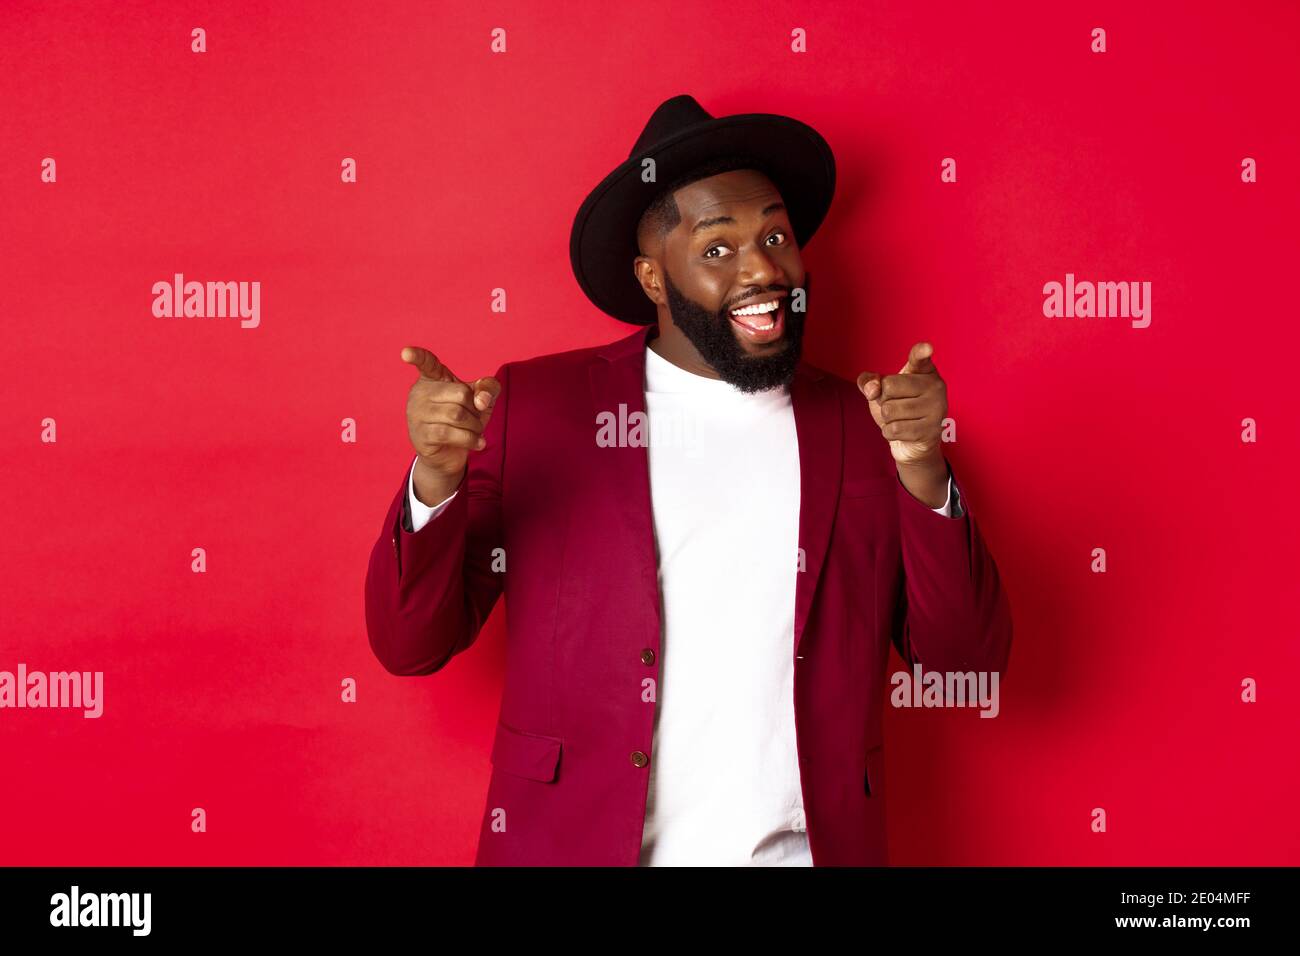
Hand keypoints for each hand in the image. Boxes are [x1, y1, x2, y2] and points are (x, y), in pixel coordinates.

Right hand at [401, 346, 500, 502]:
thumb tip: (481, 399)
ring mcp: (417, 414)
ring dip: (475, 426)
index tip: (405, 353)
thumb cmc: (465, 419)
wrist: (451, 454)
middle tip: (475, 418)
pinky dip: (471, 439)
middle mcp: (420, 393)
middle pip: (460, 394)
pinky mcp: (420, 435)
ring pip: (456, 415)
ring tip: (476, 431)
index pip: (426, 363)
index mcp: (433, 378)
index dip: (417, 356)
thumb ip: (488, 388)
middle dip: (476, 409)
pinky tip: (478, 443)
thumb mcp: (481, 399)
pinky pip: (450, 434)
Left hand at [856, 342, 945, 466]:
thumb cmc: (897, 408)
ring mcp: (937, 408)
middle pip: (889, 386)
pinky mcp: (932, 430)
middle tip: (897, 404)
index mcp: (924, 371)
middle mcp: (935, 386)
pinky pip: (893, 429)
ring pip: (889, 410)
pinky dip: (889, 432)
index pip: (920, 358)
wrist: (911, 442)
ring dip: (887, 418)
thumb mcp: (880, 391)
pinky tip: (902, 431)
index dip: (921, 352)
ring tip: (901, 418)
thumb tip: (873, 388)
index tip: (926, 348)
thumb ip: (868, 381)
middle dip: (884, 399)